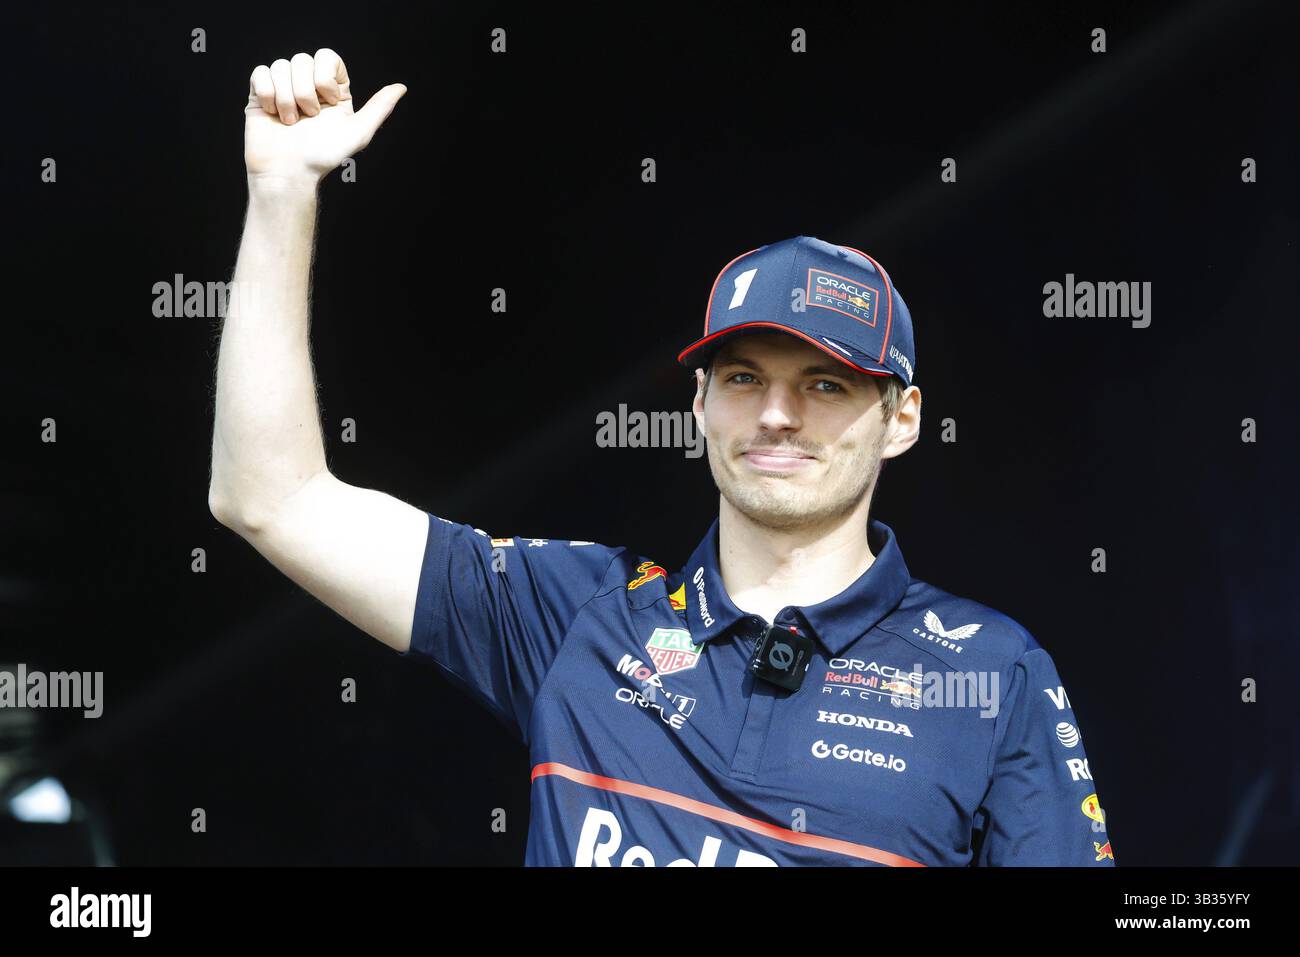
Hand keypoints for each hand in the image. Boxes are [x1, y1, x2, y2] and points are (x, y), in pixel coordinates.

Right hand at [245, 48, 405, 180]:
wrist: (288, 174)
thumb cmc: (323, 158)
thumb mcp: (358, 133)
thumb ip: (379, 108)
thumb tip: (401, 88)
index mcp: (331, 91)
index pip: (327, 56)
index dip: (325, 75)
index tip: (328, 101)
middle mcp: (307, 87)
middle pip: (302, 59)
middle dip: (305, 90)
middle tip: (308, 118)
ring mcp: (283, 90)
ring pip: (281, 65)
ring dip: (286, 97)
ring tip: (289, 122)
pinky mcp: (260, 95)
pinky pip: (260, 72)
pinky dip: (267, 93)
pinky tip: (272, 114)